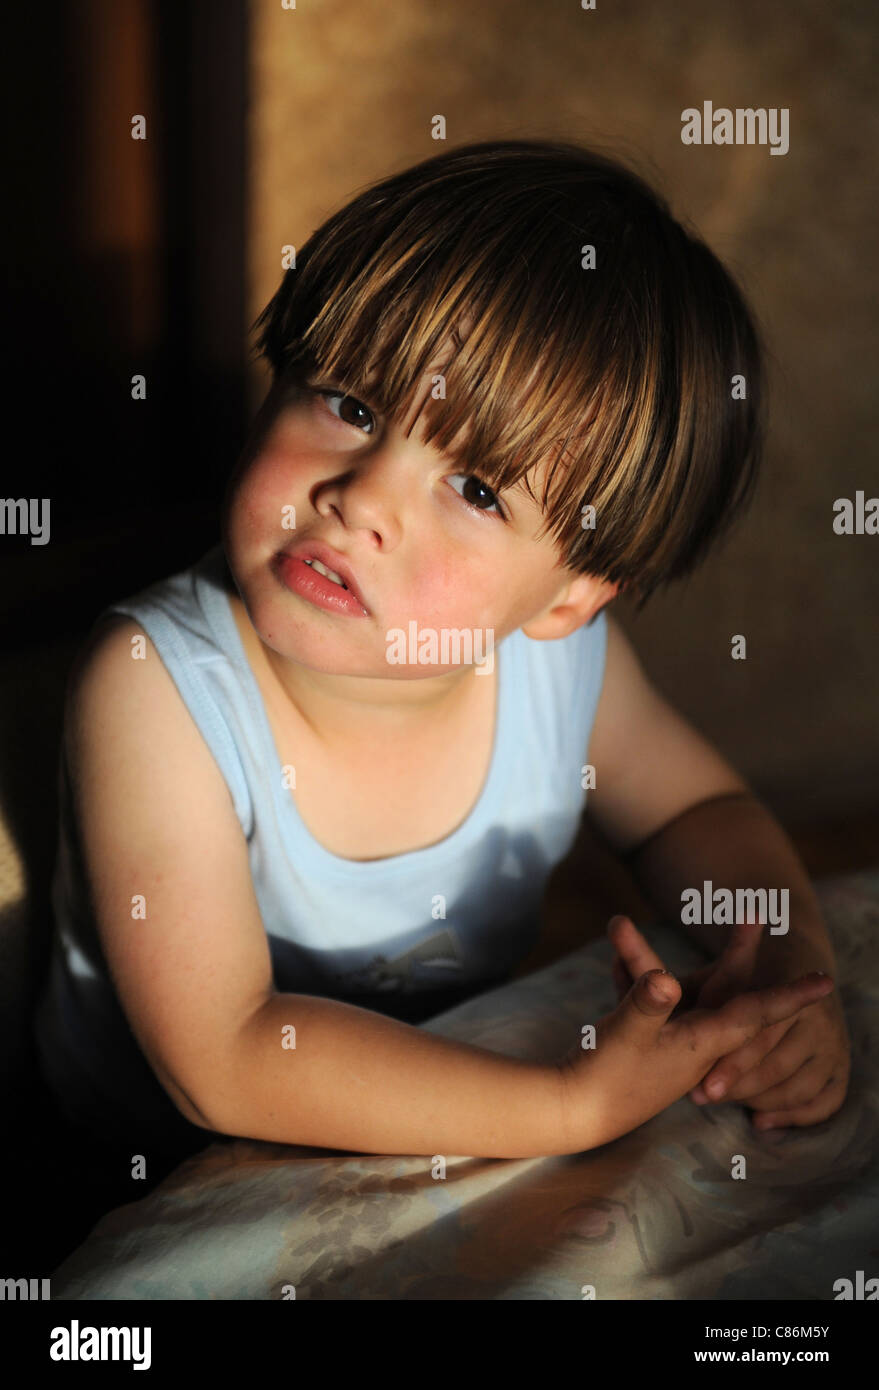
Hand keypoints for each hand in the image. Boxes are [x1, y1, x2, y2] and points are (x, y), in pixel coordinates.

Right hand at [608, 914, 850, 1129]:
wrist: (572, 1112)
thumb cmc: (604, 1077)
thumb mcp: (625, 1036)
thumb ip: (646, 1004)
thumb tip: (664, 977)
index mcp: (703, 1042)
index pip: (757, 1015)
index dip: (792, 996)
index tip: (826, 981)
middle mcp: (694, 1041)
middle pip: (725, 989)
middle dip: (736, 950)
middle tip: (754, 912)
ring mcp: (669, 1040)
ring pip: (677, 989)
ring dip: (650, 957)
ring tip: (621, 926)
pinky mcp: (644, 1040)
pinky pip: (649, 1001)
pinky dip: (634, 978)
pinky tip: (613, 961)